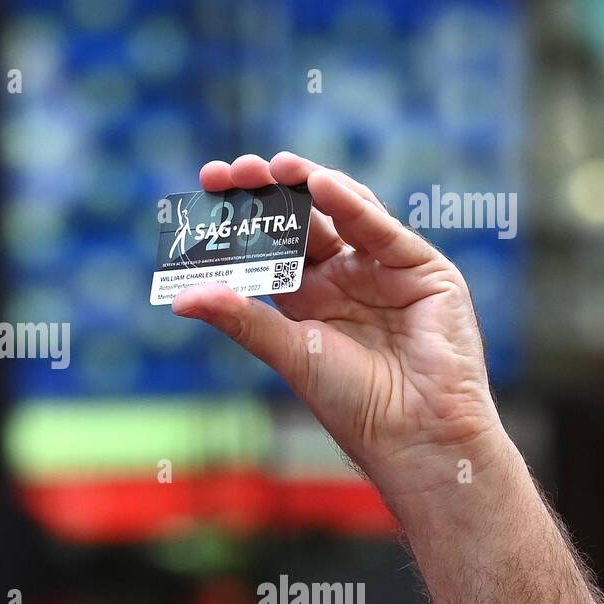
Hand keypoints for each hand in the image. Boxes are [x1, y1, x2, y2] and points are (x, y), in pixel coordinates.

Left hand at [173, 152, 511, 503]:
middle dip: (267, 192)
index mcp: (307, 297)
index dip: (241, 215)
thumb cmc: (352, 403)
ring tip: (273, 167)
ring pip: (342, 213)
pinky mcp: (423, 270)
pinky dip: (353, 206)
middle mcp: (344, 277)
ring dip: (307, 186)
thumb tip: (180, 299)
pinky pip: (382, 231)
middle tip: (232, 171)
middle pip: (302, 220)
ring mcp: (383, 269)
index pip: (269, 242)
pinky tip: (321, 185)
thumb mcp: (288, 351)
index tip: (208, 185)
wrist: (416, 436)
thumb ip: (240, 318)